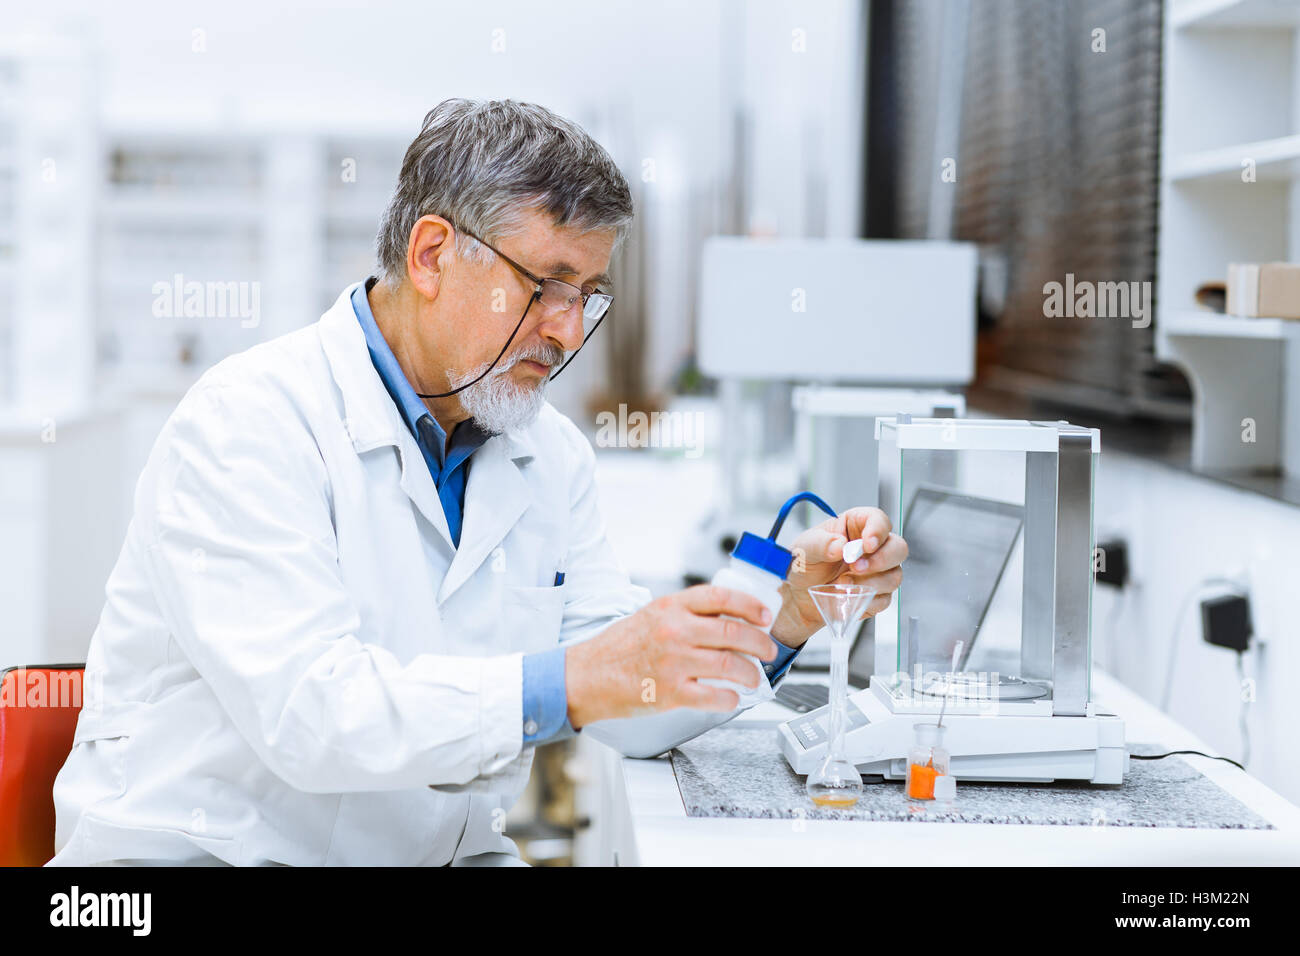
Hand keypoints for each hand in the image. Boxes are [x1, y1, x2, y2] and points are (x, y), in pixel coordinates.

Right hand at [565, 585, 778, 728]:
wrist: (586, 676)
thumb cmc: (618, 648)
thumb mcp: (651, 616)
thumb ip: (684, 614)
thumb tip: (726, 619)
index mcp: (670, 607)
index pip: (720, 597)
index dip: (750, 606)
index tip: (765, 616)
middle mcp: (674, 630)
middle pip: (732, 632)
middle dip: (760, 643)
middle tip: (768, 651)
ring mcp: (673, 662)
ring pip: (729, 664)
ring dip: (750, 673)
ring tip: (754, 677)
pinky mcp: (670, 692)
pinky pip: (713, 695)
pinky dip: (730, 698)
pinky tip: (732, 697)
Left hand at [771, 506, 907, 647]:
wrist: (797, 596)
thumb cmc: (803, 565)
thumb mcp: (804, 549)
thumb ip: (821, 544)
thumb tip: (840, 545)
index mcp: (855, 526)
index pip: (878, 520)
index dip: (878, 530)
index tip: (868, 544)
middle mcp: (871, 548)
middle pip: (898, 548)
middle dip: (881, 559)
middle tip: (855, 567)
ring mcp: (877, 572)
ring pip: (894, 575)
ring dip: (871, 583)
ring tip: (842, 585)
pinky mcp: (876, 595)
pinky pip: (885, 599)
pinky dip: (867, 601)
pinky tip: (847, 598)